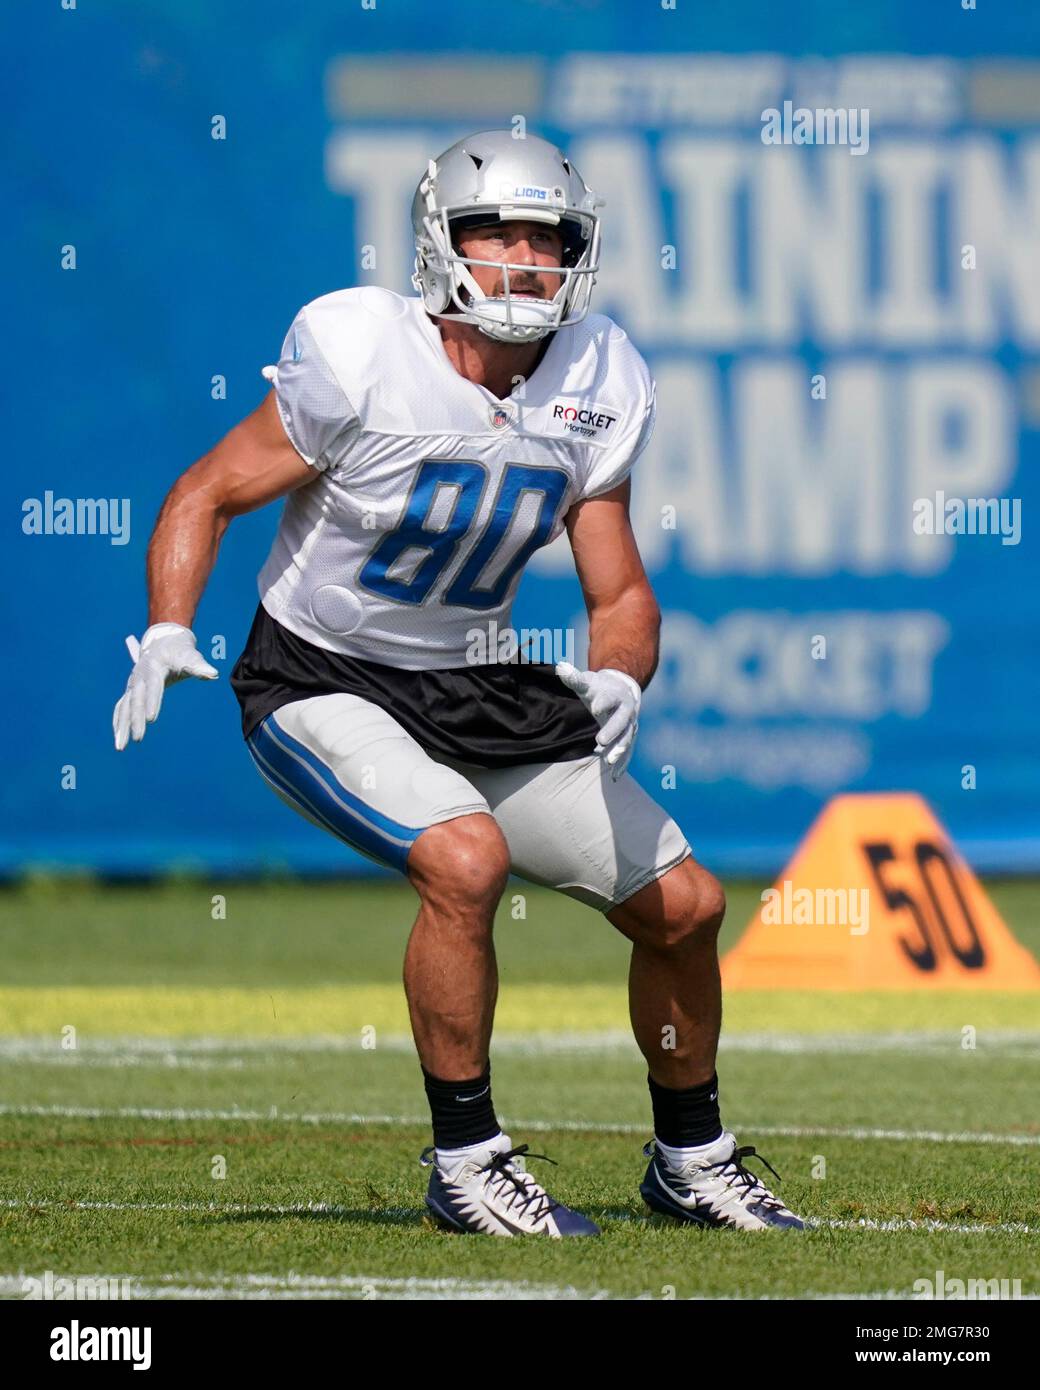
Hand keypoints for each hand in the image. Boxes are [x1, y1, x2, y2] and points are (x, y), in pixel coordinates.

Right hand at [113, 622, 217, 750]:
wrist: (163, 641)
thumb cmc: (179, 651)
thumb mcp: (190, 655)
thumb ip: (199, 667)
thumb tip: (213, 675)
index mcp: (153, 668)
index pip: (152, 688)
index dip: (152, 702)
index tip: (151, 719)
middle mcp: (139, 677)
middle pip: (136, 700)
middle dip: (136, 720)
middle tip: (139, 739)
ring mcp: (133, 684)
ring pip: (124, 707)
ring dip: (121, 727)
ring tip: (121, 747)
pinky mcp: (131, 691)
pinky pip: (121, 708)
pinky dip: (118, 722)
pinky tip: (119, 738)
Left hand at [555, 661, 640, 779]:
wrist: (621, 691)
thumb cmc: (599, 689)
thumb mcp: (588, 682)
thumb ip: (574, 678)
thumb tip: (560, 667)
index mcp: (616, 696)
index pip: (610, 699)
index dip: (603, 702)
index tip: (595, 708)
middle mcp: (626, 712)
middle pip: (621, 722)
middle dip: (612, 730)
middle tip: (600, 740)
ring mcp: (629, 727)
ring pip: (627, 739)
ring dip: (619, 750)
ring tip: (608, 761)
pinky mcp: (627, 739)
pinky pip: (627, 753)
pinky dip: (622, 765)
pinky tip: (615, 777)